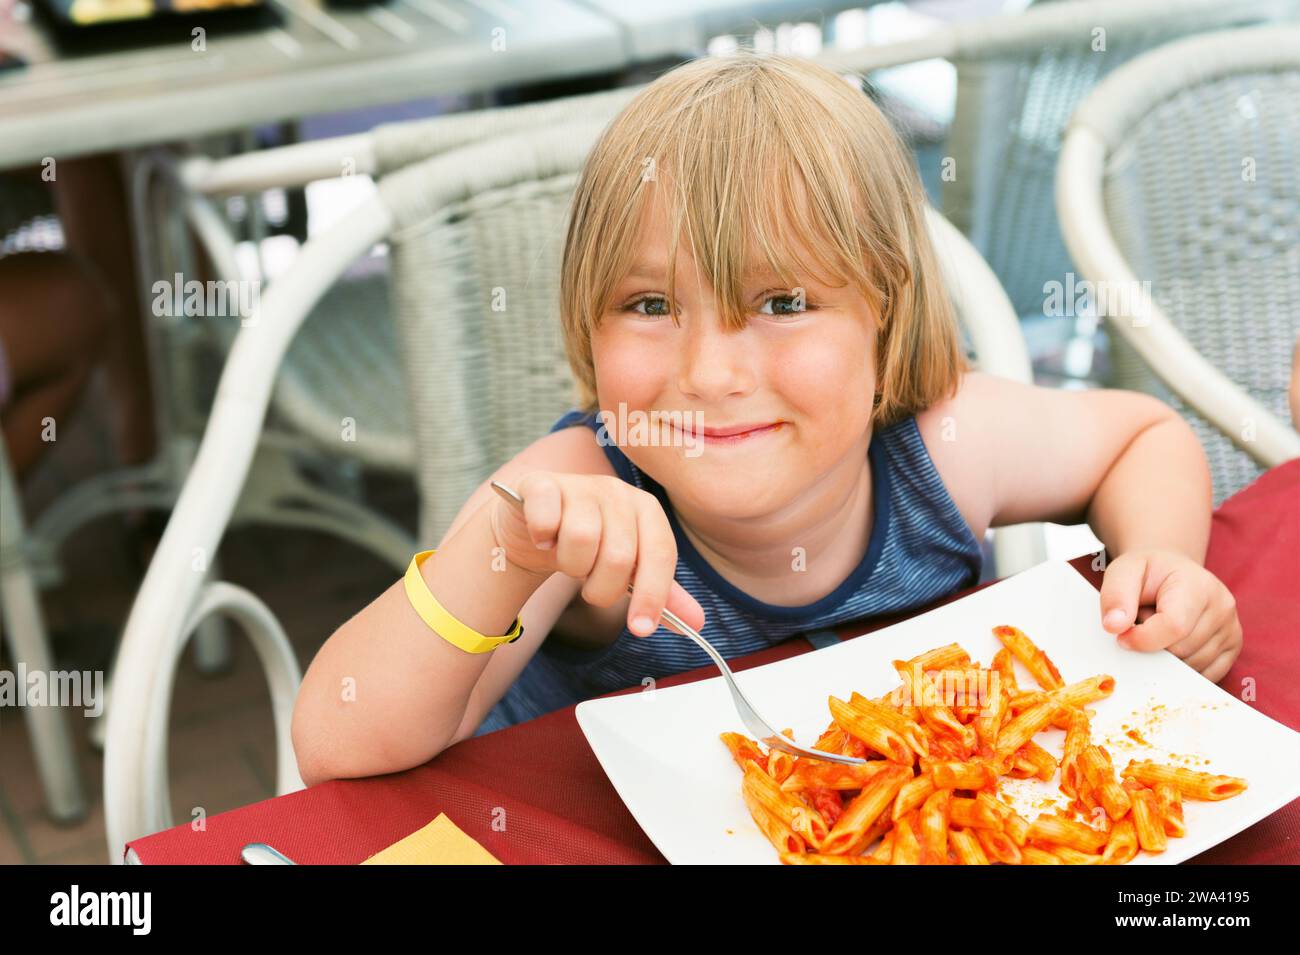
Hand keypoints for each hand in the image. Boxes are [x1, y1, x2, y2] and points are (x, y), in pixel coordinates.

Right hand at [488, 470, 705, 636]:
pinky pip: (546, 518)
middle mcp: (617, 491)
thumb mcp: (628, 569)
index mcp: (647, 510)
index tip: (641, 629)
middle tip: (590, 583)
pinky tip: (543, 541)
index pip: (661, 553)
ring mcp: (579, 485)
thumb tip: (697, 624)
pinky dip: (543, 540)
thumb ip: (660, 593)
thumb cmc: (590, 546)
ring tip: (569, 560)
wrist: (538, 526)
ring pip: (581, 538)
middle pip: (619, 555)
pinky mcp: (542, 485)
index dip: (652, 595)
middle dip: (602, 588)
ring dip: (571, 566)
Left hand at [1098, 549, 1241, 682]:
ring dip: (1167, 656)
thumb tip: (1114, 627)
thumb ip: (1115, 596)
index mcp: (1197, 586)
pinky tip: (1174, 643)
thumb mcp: (1123, 571)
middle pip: (1181, 651)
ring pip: (1191, 667)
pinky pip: (1204, 675)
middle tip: (1146, 622)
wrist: (1171, 572)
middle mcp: (1222, 607)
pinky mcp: (1233, 648)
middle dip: (1153, 645)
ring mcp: (1232, 629)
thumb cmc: (1147, 574)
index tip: (1122, 636)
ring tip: (1161, 629)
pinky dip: (1182, 667)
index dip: (1142, 639)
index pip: (1174, 627)